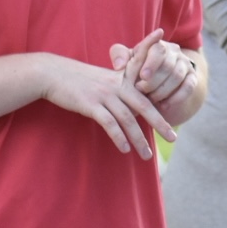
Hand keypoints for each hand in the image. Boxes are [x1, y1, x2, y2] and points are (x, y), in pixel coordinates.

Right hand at [40, 30, 175, 158]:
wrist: (54, 73)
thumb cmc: (79, 79)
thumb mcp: (102, 80)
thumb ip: (119, 90)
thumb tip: (131, 110)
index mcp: (122, 79)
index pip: (147, 94)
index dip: (162, 107)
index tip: (172, 122)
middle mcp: (117, 86)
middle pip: (144, 106)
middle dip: (160, 123)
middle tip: (172, 138)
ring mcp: (104, 94)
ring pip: (128, 119)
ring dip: (138, 139)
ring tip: (147, 155)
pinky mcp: (90, 104)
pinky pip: (109, 123)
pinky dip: (118, 137)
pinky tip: (124, 149)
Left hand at [110, 36, 197, 108]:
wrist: (156, 82)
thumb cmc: (136, 69)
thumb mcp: (127, 61)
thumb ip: (119, 56)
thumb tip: (119, 65)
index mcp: (158, 44)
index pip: (158, 49)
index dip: (151, 63)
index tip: (142, 76)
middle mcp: (174, 52)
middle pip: (168, 65)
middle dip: (154, 81)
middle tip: (141, 92)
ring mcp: (185, 65)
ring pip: (177, 76)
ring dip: (162, 90)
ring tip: (150, 100)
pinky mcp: (192, 78)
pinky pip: (188, 87)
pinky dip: (176, 98)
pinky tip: (163, 106)